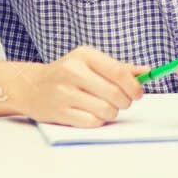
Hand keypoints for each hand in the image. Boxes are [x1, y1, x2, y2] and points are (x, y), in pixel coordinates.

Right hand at [13, 46, 144, 127]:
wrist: (30, 86)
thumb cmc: (68, 72)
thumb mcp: (91, 61)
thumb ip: (119, 67)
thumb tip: (147, 71)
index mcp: (84, 56)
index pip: (119, 72)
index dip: (134, 85)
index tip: (139, 93)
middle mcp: (72, 72)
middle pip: (114, 93)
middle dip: (126, 102)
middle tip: (124, 102)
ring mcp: (63, 93)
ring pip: (105, 110)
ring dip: (113, 112)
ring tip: (108, 108)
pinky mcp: (58, 112)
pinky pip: (91, 122)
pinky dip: (99, 121)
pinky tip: (94, 114)